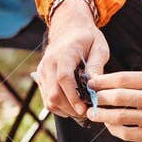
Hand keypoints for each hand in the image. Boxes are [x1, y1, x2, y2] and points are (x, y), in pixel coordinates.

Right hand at [34, 0, 107, 119]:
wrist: (69, 28)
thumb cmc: (87, 38)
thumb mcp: (99, 47)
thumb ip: (96, 66)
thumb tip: (95, 86)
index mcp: (64, 53)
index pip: (64, 78)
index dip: (73, 96)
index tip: (84, 109)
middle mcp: (49, 63)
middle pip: (54, 93)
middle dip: (71, 108)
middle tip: (88, 113)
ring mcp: (43, 71)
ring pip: (49, 100)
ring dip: (66, 110)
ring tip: (82, 110)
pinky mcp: (42, 78)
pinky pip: (47, 99)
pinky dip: (60, 107)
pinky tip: (73, 106)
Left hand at [86, 70, 141, 141]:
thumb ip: (138, 81)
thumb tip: (105, 84)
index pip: (122, 79)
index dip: (102, 81)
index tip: (90, 83)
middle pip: (119, 97)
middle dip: (99, 98)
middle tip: (90, 99)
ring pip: (120, 117)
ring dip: (102, 115)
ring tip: (93, 113)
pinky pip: (127, 134)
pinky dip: (114, 129)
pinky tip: (109, 125)